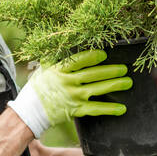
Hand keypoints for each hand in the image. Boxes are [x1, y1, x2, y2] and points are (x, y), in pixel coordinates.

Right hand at [7, 50, 132, 137]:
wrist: (29, 112)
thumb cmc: (37, 89)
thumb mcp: (43, 70)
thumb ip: (54, 59)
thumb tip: (58, 43)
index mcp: (59, 70)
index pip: (78, 60)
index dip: (92, 57)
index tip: (103, 54)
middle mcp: (67, 82)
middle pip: (92, 74)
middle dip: (110, 71)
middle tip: (124, 68)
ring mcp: (73, 96)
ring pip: (97, 89)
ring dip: (114, 85)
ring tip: (127, 82)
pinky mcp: (76, 110)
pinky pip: (95, 109)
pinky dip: (109, 109)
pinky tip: (121, 108)